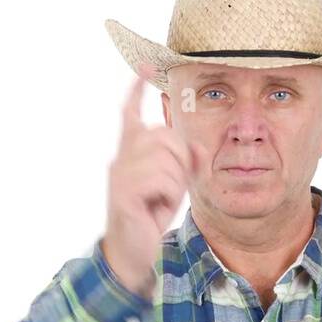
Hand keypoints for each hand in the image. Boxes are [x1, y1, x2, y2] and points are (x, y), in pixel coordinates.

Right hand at [102, 64, 205, 298]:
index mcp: (130, 154)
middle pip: (164, 135)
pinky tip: (156, 208)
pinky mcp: (124, 192)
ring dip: (175, 181)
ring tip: (162, 200)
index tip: (145, 66)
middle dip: (180, 159)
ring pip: (166, 157)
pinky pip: (161, 178)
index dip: (137, 89)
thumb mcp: (174, 186)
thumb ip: (186, 164)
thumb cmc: (149, 217)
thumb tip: (200, 149)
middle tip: (171, 187)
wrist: (130, 254)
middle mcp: (121, 159)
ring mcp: (120, 174)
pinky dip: (168, 195)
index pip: (130, 113)